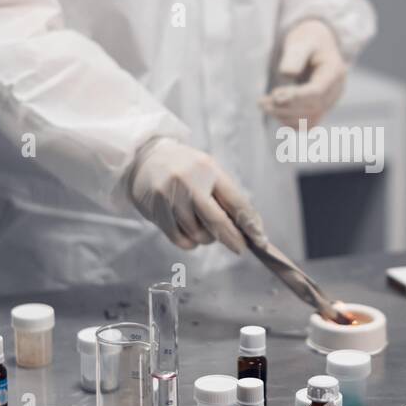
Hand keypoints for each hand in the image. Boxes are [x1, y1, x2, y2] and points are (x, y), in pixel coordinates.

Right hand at [128, 137, 266, 252]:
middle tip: (240, 248)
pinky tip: (191, 233)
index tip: (259, 239)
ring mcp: (170, 197)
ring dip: (207, 238)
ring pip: (198, 234)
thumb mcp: (209, 171)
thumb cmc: (185, 167)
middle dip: (232, 239)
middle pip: (216, 221)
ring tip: (205, 228)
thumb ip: (226, 196)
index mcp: (209, 169)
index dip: (249, 224)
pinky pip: (180, 239)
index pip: (235, 201)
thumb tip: (249, 227)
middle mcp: (189, 182)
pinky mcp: (156, 211)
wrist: (146, 157)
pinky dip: (190, 242)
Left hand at [260, 19, 346, 127]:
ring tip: (263, 104)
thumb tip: (287, 73)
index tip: (274, 95)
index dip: (296, 97)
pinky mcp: (320, 111)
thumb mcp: (301, 41)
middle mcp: (336, 91)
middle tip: (261, 102)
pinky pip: (306, 124)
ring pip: (309, 119)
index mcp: (335, 72)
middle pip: (313, 108)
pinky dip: (288, 121)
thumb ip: (295, 55)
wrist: (316, 47)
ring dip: (284, 116)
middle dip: (285, 108)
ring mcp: (329, 103)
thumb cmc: (308, 42)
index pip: (318, 92)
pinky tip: (274, 109)